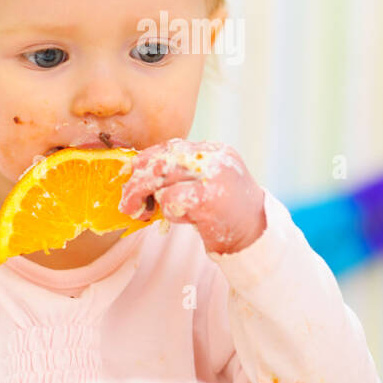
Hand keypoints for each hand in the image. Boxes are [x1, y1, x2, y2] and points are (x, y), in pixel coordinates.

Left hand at [118, 138, 266, 254]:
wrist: (256, 235)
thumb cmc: (227, 213)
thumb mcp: (208, 183)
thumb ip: (183, 173)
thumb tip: (139, 172)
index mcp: (214, 150)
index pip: (171, 146)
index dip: (146, 159)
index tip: (130, 173)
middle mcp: (214, 157)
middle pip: (162, 159)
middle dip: (137, 181)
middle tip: (126, 202)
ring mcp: (213, 176)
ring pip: (161, 176)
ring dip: (145, 197)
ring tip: (142, 212)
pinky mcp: (209, 198)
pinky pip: (171, 200)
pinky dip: (167, 212)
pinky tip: (179, 219)